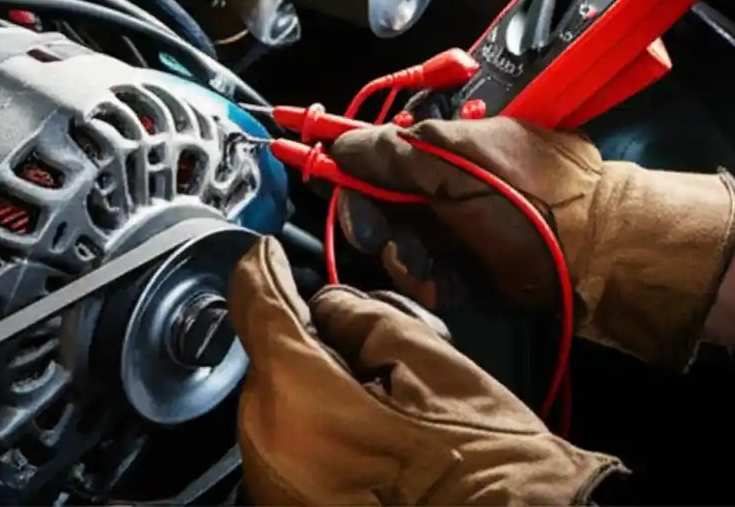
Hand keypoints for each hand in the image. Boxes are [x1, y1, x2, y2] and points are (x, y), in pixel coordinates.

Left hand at [229, 237, 623, 504]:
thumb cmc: (477, 462)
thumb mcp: (428, 360)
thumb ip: (361, 316)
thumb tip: (327, 304)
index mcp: (297, 396)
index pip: (257, 308)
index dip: (263, 270)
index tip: (267, 253)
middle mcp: (268, 442)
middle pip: (266, 357)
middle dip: (300, 334)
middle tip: (354, 334)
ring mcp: (273, 481)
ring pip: (273, 398)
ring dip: (305, 380)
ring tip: (372, 390)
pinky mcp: (287, 503)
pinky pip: (284, 442)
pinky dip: (310, 422)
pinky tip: (361, 426)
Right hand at [330, 117, 734, 370]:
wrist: (598, 253)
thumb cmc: (527, 198)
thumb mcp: (454, 162)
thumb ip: (391, 152)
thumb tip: (336, 143)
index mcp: (434, 149)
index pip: (366, 153)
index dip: (336, 163)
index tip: (309, 169)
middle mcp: (436, 187)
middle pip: (371, 206)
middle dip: (374, 224)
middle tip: (390, 238)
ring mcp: (449, 232)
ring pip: (393, 248)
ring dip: (407, 260)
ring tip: (438, 269)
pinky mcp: (462, 274)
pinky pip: (422, 282)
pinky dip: (431, 286)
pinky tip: (453, 286)